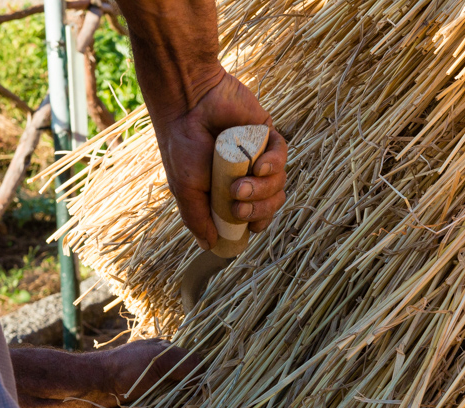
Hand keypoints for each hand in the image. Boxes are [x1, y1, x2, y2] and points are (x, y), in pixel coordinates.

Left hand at [11, 340, 197, 407]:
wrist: (90, 389)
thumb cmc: (124, 369)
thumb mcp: (160, 358)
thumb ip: (188, 363)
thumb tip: (209, 372)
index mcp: (166, 358)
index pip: (194, 373)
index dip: (198, 386)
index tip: (198, 396)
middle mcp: (161, 378)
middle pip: (185, 400)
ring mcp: (150, 398)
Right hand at [152, 71, 287, 249]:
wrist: (186, 103)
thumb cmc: (182, 146)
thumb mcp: (185, 190)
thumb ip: (197, 219)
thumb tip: (209, 246)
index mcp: (226, 191)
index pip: (253, 215)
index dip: (255, 222)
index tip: (246, 225)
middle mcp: (245, 175)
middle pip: (270, 202)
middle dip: (259, 209)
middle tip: (239, 205)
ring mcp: (257, 154)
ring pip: (278, 182)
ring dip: (264, 190)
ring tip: (241, 185)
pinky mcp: (267, 134)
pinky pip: (282, 156)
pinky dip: (276, 164)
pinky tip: (261, 165)